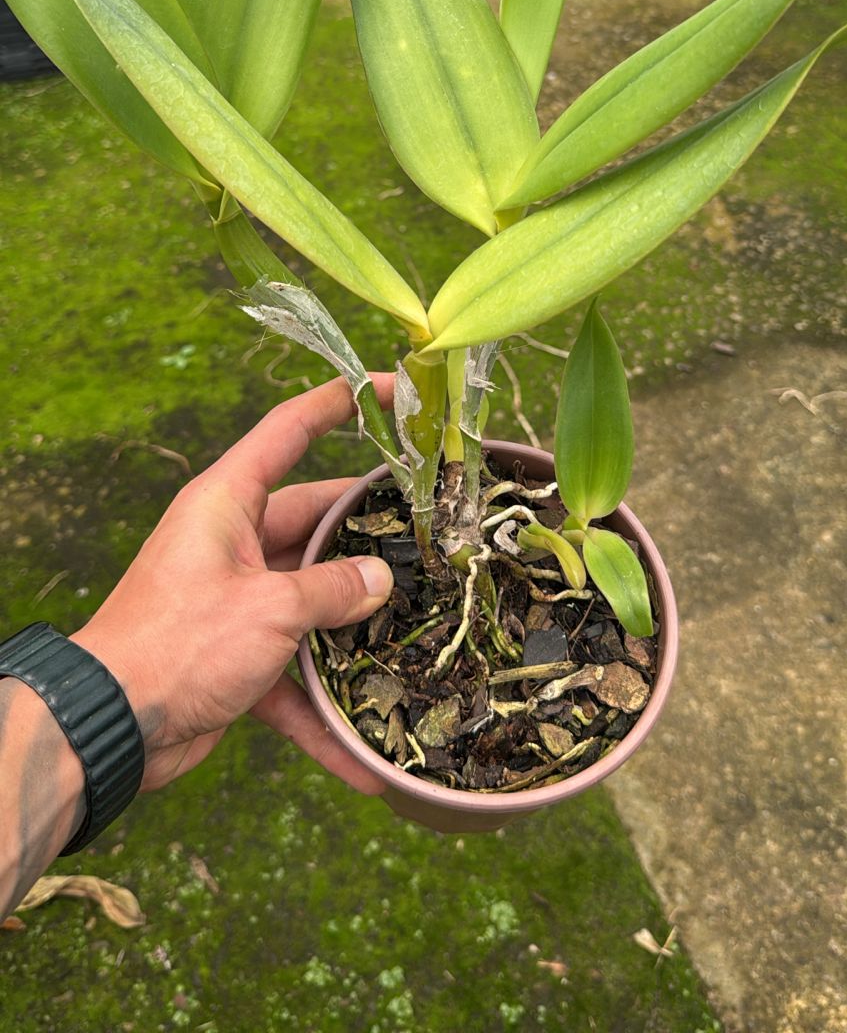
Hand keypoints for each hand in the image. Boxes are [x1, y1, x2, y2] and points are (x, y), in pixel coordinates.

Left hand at [72, 377, 394, 794]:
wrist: (110, 728)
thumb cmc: (180, 642)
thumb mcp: (268, 607)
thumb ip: (332, 589)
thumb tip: (382, 581)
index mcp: (228, 503)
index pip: (290, 430)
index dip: (339, 402)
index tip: (389, 386)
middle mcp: (233, 543)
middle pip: (316, 523)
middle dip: (370, 537)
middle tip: (435, 534)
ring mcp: (235, 601)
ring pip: (312, 601)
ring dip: (355, 630)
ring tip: (420, 632)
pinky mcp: (235, 658)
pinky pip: (293, 677)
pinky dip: (323, 714)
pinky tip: (364, 762)